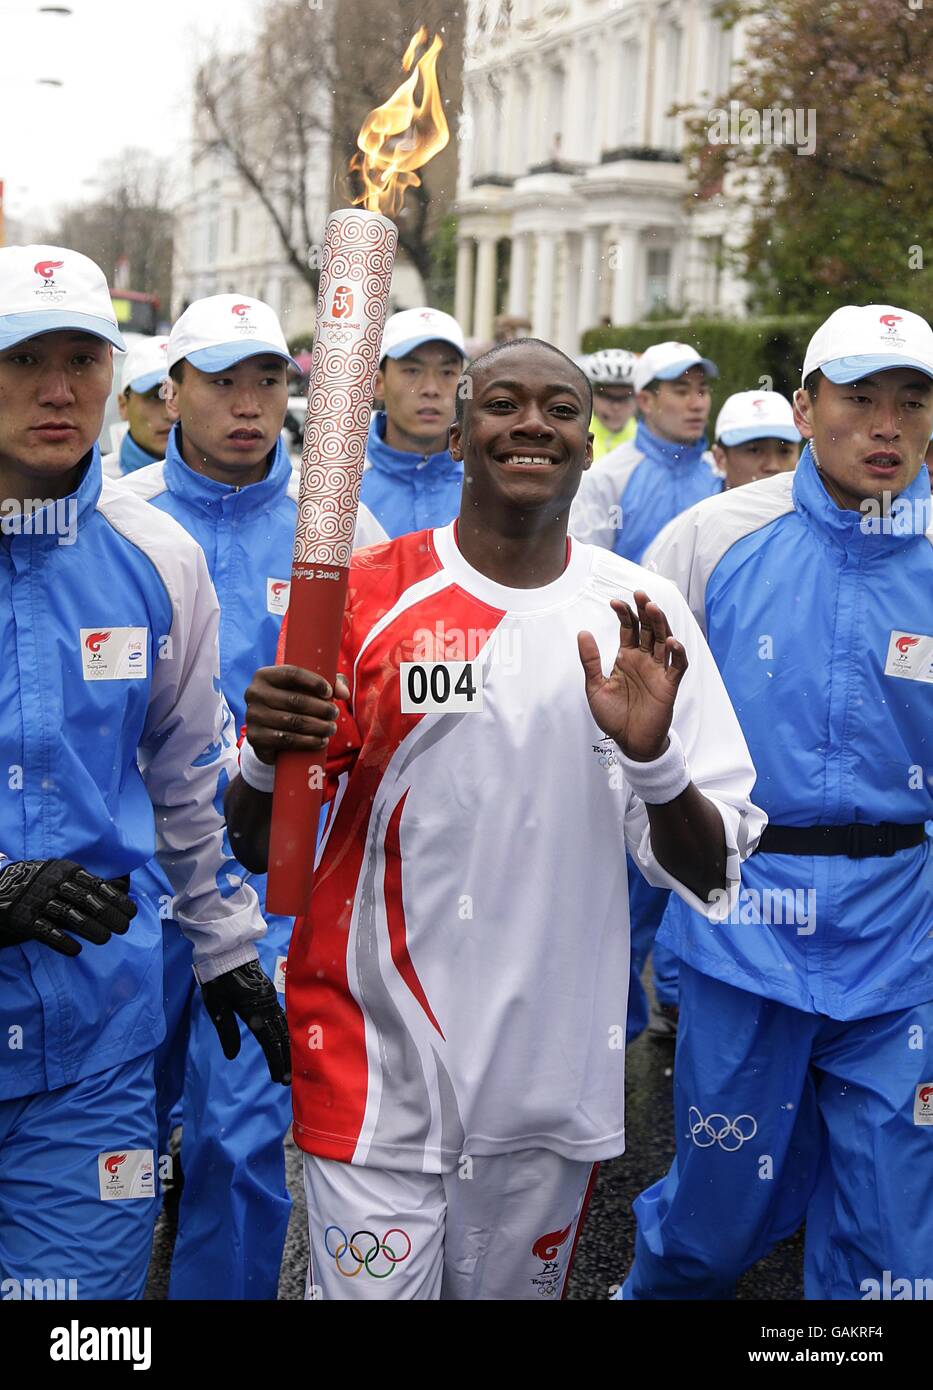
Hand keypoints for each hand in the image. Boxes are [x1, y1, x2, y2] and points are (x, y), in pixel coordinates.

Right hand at [0, 859, 135, 956]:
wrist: (0, 889)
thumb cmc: (43, 885)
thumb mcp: (66, 876)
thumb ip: (93, 883)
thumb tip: (125, 885)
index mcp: (67, 871)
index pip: (96, 884)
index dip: (116, 899)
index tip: (132, 912)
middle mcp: (53, 883)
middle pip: (85, 899)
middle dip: (108, 914)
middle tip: (124, 928)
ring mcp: (37, 901)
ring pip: (68, 915)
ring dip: (89, 928)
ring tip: (105, 939)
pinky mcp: (23, 919)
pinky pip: (44, 930)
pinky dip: (61, 941)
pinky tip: (75, 951)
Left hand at [200, 960, 290, 1084]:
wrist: (227, 952)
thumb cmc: (219, 979)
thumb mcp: (217, 1006)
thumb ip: (226, 1030)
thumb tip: (232, 1055)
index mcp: (255, 1010)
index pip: (269, 1040)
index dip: (275, 1060)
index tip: (279, 1079)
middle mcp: (268, 1005)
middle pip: (282, 1036)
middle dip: (287, 1058)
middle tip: (289, 1081)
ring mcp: (271, 999)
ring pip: (285, 1027)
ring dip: (289, 1047)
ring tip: (292, 1066)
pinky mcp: (270, 995)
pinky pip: (283, 1018)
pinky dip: (287, 1033)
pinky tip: (288, 1042)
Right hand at [244, 665, 350, 765]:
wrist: (268, 732)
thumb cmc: (291, 702)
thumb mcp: (306, 688)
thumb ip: (329, 683)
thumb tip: (343, 692)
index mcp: (264, 675)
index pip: (292, 673)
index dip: (314, 682)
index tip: (330, 693)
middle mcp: (254, 693)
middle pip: (295, 700)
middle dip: (321, 708)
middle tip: (334, 714)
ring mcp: (253, 716)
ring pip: (293, 722)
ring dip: (318, 726)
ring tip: (331, 728)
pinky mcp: (256, 737)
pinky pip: (286, 739)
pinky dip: (308, 741)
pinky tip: (321, 741)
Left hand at [578, 591, 687, 760]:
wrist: (629, 742)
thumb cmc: (613, 716)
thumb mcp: (595, 686)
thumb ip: (591, 660)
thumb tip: (583, 632)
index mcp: (626, 657)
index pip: (629, 628)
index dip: (625, 613)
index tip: (615, 602)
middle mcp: (644, 660)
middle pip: (649, 628)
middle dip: (645, 611)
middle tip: (640, 594)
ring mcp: (658, 671)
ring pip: (664, 641)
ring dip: (661, 624)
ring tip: (653, 608)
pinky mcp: (669, 685)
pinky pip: (677, 666)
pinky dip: (677, 653)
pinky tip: (672, 642)